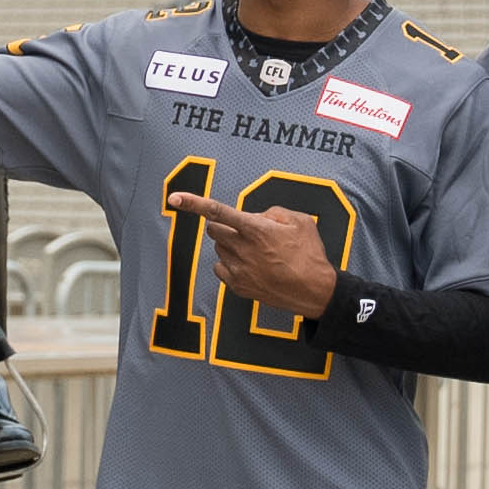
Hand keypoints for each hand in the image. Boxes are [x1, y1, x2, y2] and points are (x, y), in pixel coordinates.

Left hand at [167, 191, 337, 320]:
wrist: (315, 291)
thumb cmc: (310, 254)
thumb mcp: (300, 221)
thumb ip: (272, 212)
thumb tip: (253, 216)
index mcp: (257, 230)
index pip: (218, 211)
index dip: (193, 203)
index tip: (174, 198)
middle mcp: (243, 249)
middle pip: (214, 230)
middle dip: (224, 225)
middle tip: (245, 230)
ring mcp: (239, 270)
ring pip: (218, 249)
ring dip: (230, 244)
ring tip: (256, 252)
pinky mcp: (238, 286)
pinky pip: (220, 268)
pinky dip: (229, 263)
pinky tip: (249, 265)